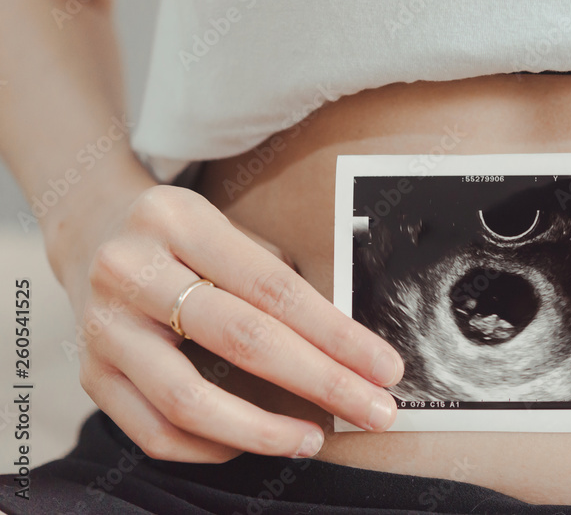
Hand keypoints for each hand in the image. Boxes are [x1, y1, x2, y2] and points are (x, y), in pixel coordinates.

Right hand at [59, 183, 403, 462]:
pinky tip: (253, 441)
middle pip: (242, 340)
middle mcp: (131, 270)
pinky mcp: (89, 375)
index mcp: (179, 220)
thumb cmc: (186, 238)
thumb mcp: (229, 228)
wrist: (93, 231)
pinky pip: (154, 431)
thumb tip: (350, 346)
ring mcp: (103, 327)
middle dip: (322, 382)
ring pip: (188, 400)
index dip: (337, 334)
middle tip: (376, 411)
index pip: (274, 289)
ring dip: (265, 431)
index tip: (385, 368)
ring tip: (314, 439)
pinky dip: (211, 446)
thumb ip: (276, 277)